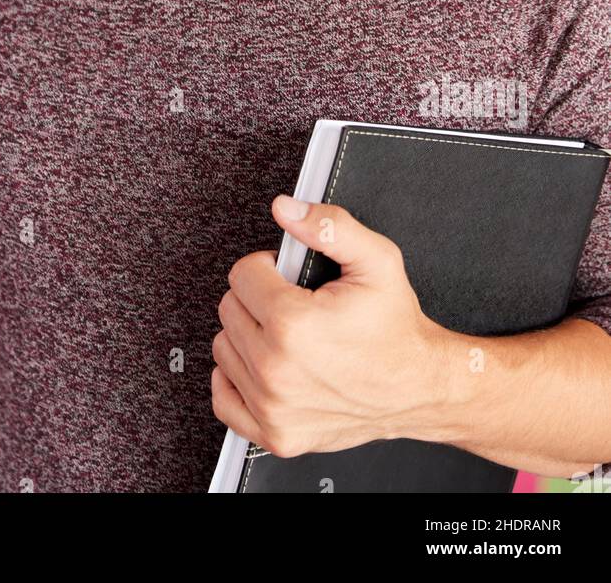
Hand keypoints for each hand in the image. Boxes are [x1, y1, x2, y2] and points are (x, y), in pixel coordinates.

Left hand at [211, 195, 452, 457]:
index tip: (288, 277)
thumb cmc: (396, 328)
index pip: (241, 275)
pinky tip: (266, 365)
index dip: (268, 267)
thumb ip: (328, 225)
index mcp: (292, 324)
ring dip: (248, 336)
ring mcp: (273, 407)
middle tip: (293, 303)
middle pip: (229, 310)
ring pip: (223, 349)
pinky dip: (237, 380)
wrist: (419, 388)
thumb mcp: (376, 260)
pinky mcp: (275, 434)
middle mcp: (276, 370)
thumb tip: (285, 208)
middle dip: (257, 298)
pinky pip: (224, 399)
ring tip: (286, 335)